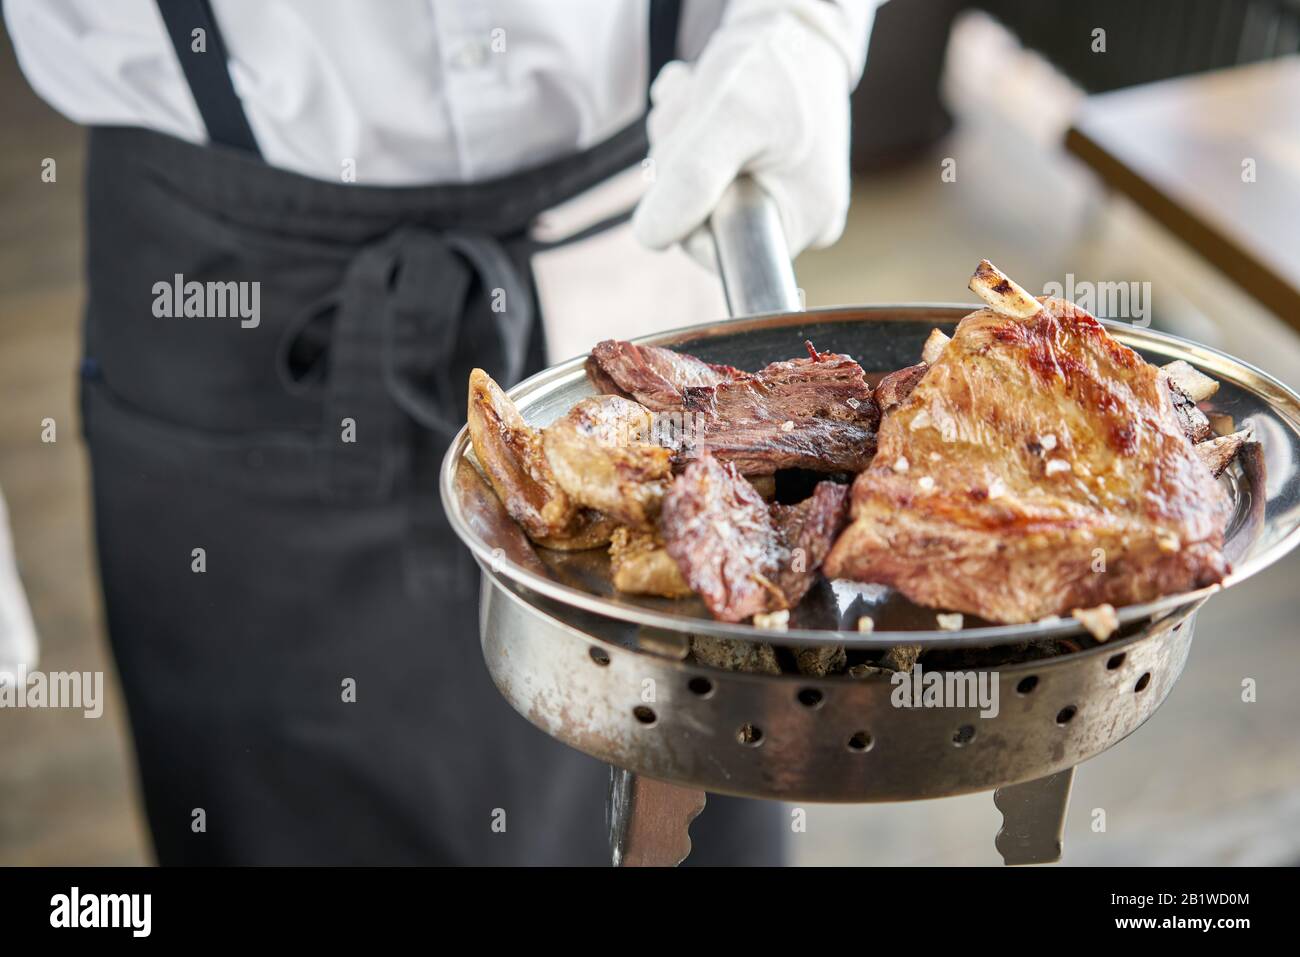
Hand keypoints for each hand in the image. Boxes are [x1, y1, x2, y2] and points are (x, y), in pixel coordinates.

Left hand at [633, 0, 873, 266]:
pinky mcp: (761, 175)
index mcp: (804, 223)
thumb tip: (652, 238)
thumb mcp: (729, 117)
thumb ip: (691, 180)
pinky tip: (702, 96)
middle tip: (698, 113)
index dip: (687, 210)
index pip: (717, 253)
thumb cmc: (772, 64)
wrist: (792, 23)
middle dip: (681, 162)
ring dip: (679, 139)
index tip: (696, 153)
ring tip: (703, 96)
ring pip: (692, 193)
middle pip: (700, 221)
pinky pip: (701, 173)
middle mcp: (799, 220)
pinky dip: (688, 132)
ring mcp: (779, 197)